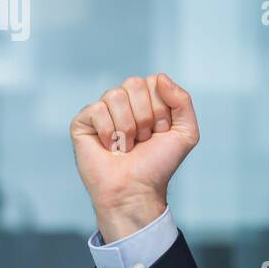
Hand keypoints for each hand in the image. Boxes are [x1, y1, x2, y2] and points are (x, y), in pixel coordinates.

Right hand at [70, 73, 198, 240]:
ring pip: (115, 95)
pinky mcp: (82, 122)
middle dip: (144, 117)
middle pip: (133, 83)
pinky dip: (108, 133)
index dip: (161, 110)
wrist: (136, 190)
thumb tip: (159, 77)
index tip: (159, 132)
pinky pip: (96, 110)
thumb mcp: (186, 133)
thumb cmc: (158, 165)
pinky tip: (109, 148)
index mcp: (146, 100)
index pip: (154, 82)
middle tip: (142, 139)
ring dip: (127, 127)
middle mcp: (123, 102)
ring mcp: (102, 111)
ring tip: (126, 145)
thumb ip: (183, 101)